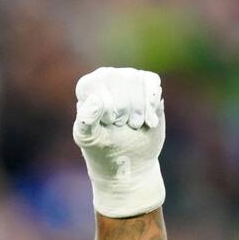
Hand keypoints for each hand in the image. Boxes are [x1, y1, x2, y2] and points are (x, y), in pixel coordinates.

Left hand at [72, 67, 164, 217]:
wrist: (129, 161)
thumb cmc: (103, 148)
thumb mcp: (89, 139)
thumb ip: (86, 120)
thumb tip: (95, 99)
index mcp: (88, 88)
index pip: (97, 83)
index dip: (106, 106)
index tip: (107, 123)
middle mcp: (107, 78)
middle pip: (120, 79)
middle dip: (124, 109)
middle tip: (121, 125)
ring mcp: (128, 79)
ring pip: (137, 80)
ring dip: (139, 109)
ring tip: (134, 125)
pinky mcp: (147, 85)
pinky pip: (152, 83)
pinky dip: (152, 104)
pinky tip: (149, 120)